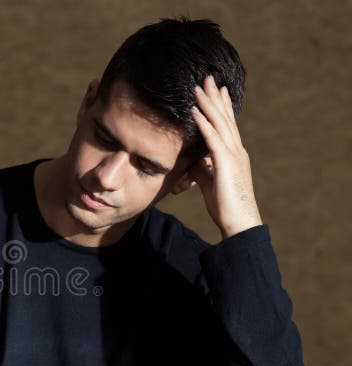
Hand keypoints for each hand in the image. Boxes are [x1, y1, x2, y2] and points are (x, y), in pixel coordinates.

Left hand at [189, 75, 261, 238]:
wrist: (239, 222)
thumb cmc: (225, 205)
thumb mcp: (209, 182)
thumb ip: (202, 168)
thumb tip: (191, 160)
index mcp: (234, 154)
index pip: (227, 124)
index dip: (221, 106)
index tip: (215, 89)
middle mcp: (236, 150)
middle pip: (225, 117)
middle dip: (215, 96)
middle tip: (208, 77)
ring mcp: (233, 155)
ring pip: (219, 123)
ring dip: (208, 103)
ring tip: (198, 86)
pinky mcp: (226, 164)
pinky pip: (212, 139)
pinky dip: (203, 123)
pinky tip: (194, 110)